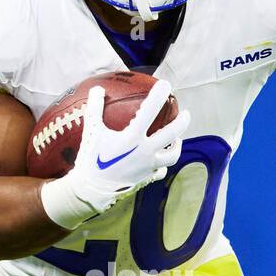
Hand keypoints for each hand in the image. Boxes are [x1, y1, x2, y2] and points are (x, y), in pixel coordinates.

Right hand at [41, 79, 190, 229]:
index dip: (159, 95)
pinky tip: (160, 161)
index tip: (166, 84)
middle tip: (186, 113)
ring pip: (173, 155)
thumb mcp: (91, 131)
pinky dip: (162, 165)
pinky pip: (160, 171)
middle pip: (173, 133)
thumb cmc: (90, 159)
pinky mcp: (147, 178)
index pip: (150, 110)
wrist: (90, 191)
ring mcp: (148, 166)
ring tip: (178, 139)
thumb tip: (97, 88)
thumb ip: (95, 108)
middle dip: (183, 121)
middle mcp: (145, 151)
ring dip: (177, 146)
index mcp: (132, 137)